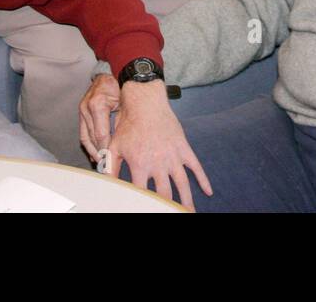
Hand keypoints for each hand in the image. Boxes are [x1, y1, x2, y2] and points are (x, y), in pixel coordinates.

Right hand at [79, 73, 120, 159]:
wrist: (113, 72)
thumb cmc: (122, 87)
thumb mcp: (125, 103)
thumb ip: (121, 122)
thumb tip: (121, 143)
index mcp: (98, 104)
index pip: (101, 134)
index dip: (106, 149)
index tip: (112, 160)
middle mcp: (86, 106)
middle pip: (92, 138)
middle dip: (99, 153)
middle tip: (107, 166)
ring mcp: (82, 108)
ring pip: (85, 136)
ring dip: (92, 151)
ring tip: (100, 162)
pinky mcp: (81, 110)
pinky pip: (83, 131)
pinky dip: (89, 143)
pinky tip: (94, 153)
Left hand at [80, 75, 211, 208]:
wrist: (145, 102)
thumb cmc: (128, 124)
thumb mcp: (115, 147)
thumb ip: (111, 169)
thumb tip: (107, 186)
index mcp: (140, 165)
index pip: (142, 194)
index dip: (144, 204)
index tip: (148, 210)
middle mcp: (158, 163)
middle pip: (165, 194)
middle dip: (167, 207)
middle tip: (171, 214)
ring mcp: (173, 156)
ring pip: (183, 184)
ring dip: (187, 201)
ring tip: (190, 212)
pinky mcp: (183, 148)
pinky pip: (196, 166)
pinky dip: (203, 179)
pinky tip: (208, 192)